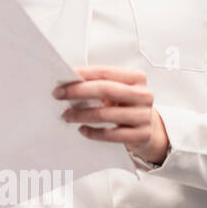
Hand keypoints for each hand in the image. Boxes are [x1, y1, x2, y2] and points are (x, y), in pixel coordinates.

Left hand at [52, 65, 169, 165]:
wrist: (148, 129)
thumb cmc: (126, 105)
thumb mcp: (117, 89)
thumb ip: (98, 83)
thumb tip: (68, 81)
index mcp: (136, 78)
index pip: (105, 72)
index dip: (82, 74)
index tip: (64, 76)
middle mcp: (143, 95)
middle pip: (105, 90)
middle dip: (77, 91)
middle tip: (58, 94)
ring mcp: (144, 116)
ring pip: (105, 114)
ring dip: (80, 115)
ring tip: (66, 115)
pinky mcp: (141, 135)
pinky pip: (111, 135)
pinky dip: (92, 132)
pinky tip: (82, 129)